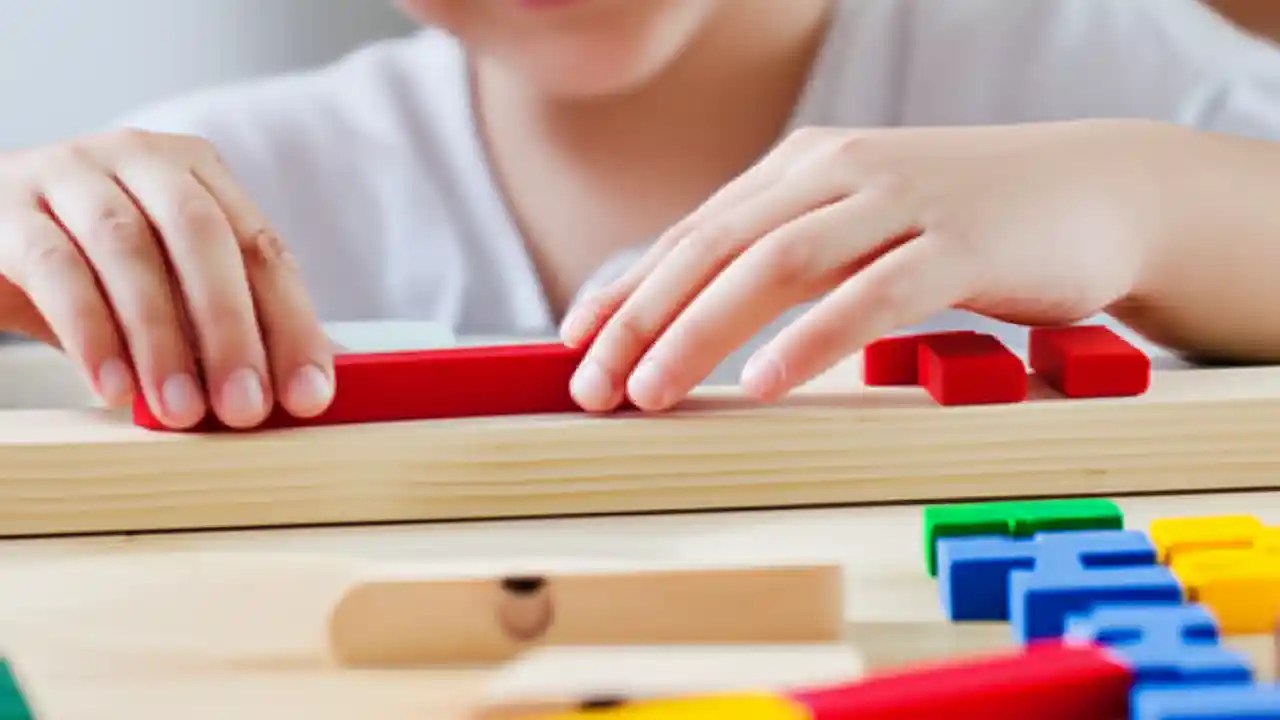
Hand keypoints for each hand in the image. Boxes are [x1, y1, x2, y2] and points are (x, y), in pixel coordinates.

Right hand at [0, 129, 333, 427]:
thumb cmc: (92, 272)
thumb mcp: (167, 290)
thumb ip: (228, 324)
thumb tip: (309, 388)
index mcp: (198, 173)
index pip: (262, 247)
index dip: (292, 325)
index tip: (308, 396)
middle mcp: (140, 158)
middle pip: (203, 236)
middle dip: (231, 329)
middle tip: (245, 408)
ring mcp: (69, 172)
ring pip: (129, 248)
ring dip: (162, 339)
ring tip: (180, 412)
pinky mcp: (5, 207)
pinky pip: (56, 267)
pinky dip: (90, 332)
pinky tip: (112, 388)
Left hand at [561, 119, 1173, 410]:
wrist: (1097, 188)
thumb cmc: (964, 223)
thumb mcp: (860, 225)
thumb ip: (788, 253)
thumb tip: (699, 315)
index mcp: (804, 167)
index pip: (695, 231)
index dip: (629, 288)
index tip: (577, 343)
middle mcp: (839, 172)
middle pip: (717, 247)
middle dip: (642, 318)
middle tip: (593, 383)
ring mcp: (900, 202)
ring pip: (777, 265)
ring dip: (702, 331)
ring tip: (652, 391)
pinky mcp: (960, 244)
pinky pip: (869, 295)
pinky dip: (809, 341)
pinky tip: (762, 383)